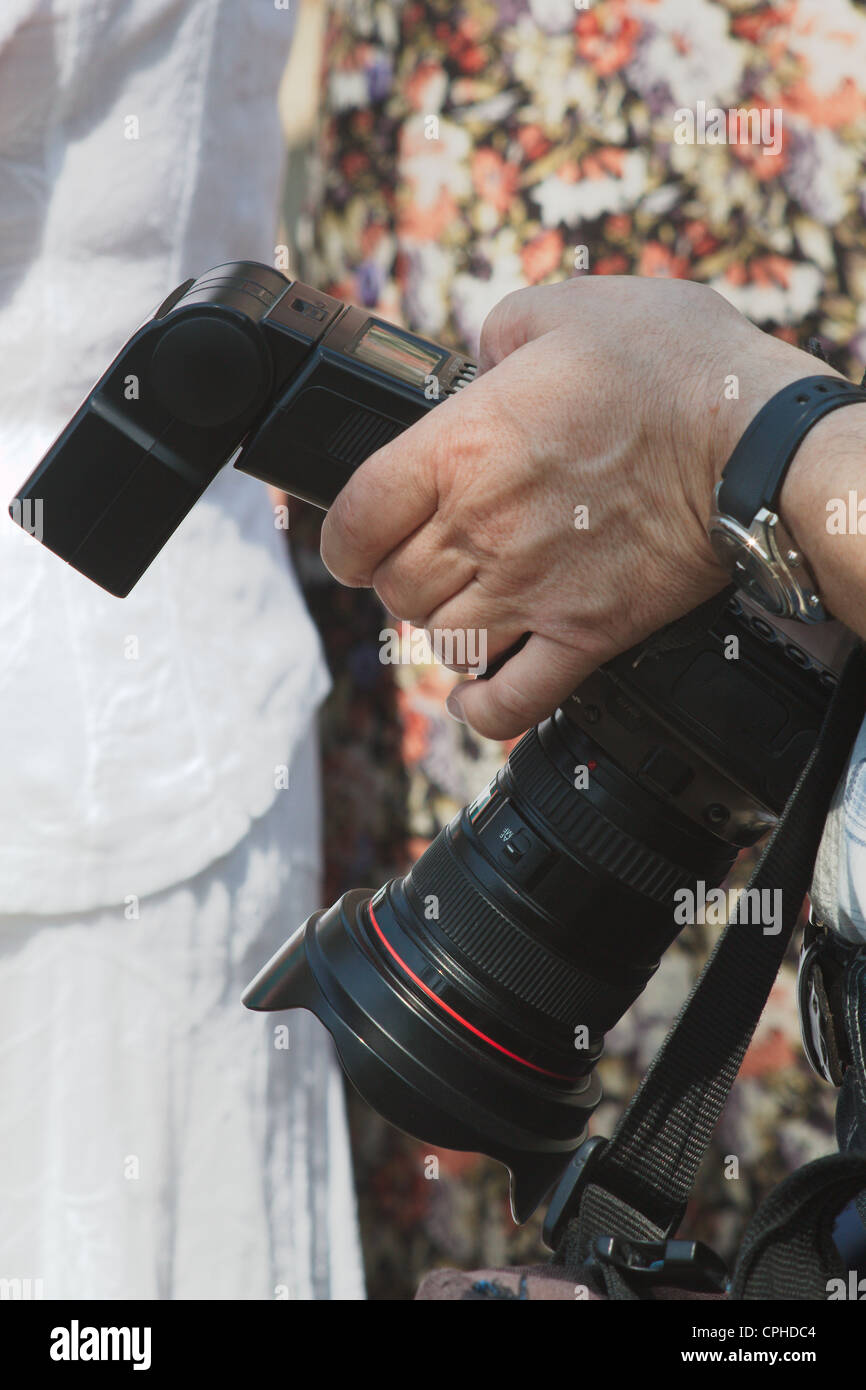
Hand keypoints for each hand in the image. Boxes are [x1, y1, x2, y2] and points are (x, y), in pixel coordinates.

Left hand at [320, 276, 841, 738]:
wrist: (758, 441)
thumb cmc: (672, 365)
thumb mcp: (565, 308)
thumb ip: (497, 334)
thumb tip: (476, 359)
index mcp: (461, 448)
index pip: (354, 521)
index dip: (342, 539)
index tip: (354, 540)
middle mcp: (483, 529)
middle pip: (395, 589)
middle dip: (397, 578)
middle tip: (422, 561)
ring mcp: (532, 590)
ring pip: (441, 645)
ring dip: (439, 630)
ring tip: (460, 608)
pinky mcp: (586, 634)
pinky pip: (511, 701)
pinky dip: (482, 707)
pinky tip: (475, 691)